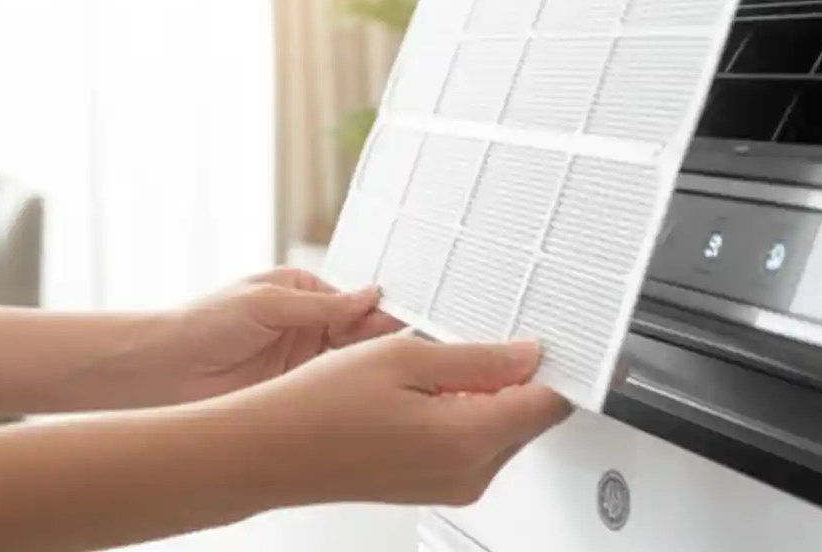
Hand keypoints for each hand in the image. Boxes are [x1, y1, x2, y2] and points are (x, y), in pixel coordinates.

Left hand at [138, 269, 401, 403]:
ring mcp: (303, 361)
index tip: (410, 326)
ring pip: (352, 365)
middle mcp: (308, 326)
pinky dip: (351, 395)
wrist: (160, 372)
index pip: (357, 302)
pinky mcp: (295, 392)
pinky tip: (367, 399)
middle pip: (362, 335)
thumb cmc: (201, 325)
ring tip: (396, 378)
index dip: (383, 315)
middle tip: (409, 355)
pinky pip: (332, 391)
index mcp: (304, 293)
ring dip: (371, 370)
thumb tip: (370, 296)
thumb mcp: (266, 303)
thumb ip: (322, 304)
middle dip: (384, 344)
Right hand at [210, 335, 572, 506]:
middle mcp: (469, 473)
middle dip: (517, 376)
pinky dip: (465, 413)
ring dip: (488, 394)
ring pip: (503, 429)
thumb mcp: (405, 358)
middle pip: (530, 416)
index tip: (543, 334)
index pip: (549, 401)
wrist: (269, 452)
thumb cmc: (320, 405)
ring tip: (436, 364)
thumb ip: (480, 359)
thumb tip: (530, 354)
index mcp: (469, 438)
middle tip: (477, 338)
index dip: (552, 363)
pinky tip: (424, 390)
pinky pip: (474, 444)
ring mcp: (453, 485)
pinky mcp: (435, 486)